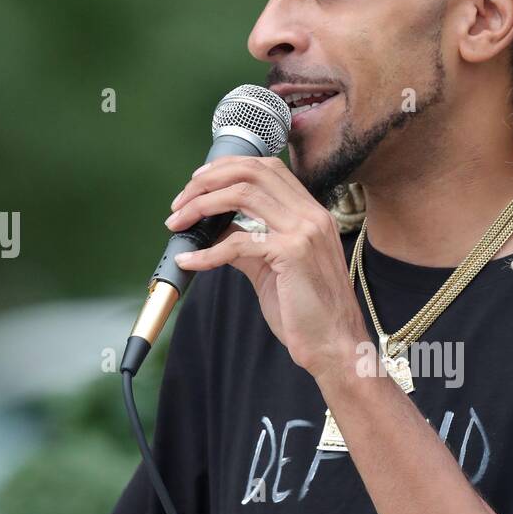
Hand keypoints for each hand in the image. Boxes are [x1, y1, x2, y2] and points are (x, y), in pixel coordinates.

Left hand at [165, 155, 369, 381]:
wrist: (335, 345)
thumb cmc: (307, 312)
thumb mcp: (274, 268)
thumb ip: (248, 243)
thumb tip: (216, 230)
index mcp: (310, 214)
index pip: (267, 169)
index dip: (228, 168)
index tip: (199, 182)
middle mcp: (310, 215)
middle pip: (251, 172)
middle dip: (208, 181)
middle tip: (180, 202)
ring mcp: (304, 231)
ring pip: (242, 195)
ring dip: (201, 206)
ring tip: (178, 222)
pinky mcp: (293, 254)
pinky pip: (237, 243)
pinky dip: (205, 252)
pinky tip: (189, 262)